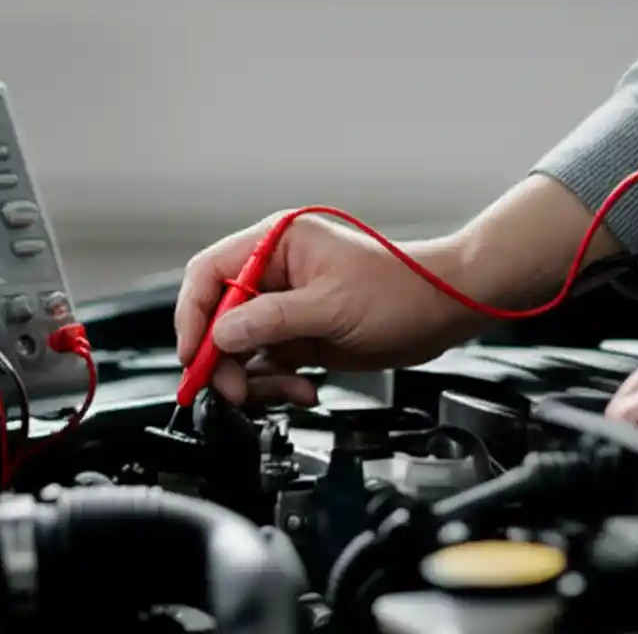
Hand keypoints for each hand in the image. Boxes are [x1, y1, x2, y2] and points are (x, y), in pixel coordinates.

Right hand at [174, 213, 478, 406]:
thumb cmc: (400, 290)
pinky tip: (302, 391)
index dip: (193, 315)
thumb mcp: (331, 306)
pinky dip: (276, 386)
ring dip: (253, 379)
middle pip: (219, 318)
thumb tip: (221, 334)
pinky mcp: (298, 336)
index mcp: (275, 244)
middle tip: (233, 390)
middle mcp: (273, 273)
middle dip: (223, 359)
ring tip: (286, 393)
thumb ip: (271, 321)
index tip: (195, 354)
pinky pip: (266, 366)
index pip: (209, 273)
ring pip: (239, 349)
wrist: (443, 312)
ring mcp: (285, 307)